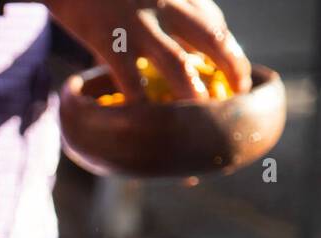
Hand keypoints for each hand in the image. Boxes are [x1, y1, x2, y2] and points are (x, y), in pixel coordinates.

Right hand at [44, 0, 251, 100]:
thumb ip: (150, 14)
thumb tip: (150, 56)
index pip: (213, 23)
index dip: (228, 50)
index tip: (232, 72)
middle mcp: (165, 5)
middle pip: (212, 40)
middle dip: (231, 68)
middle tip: (237, 95)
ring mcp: (138, 25)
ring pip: (178, 64)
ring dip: (193, 93)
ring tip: (200, 114)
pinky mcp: (109, 41)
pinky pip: (131, 79)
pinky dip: (139, 101)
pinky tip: (142, 117)